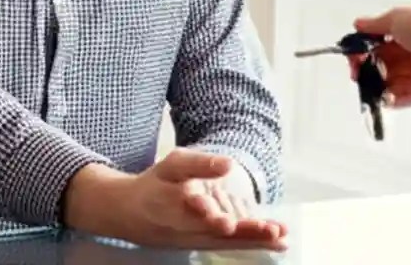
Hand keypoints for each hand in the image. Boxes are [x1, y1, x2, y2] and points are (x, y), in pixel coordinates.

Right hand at [63, 148, 287, 250]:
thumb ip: (200, 164)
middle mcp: (182, 227)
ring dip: (254, 242)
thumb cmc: (154, 184)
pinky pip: (227, 247)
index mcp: (170, 203)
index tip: (227, 222)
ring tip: (281, 238)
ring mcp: (191, 240)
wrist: (129, 214)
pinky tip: (277, 242)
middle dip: (242, 233)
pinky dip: (252, 245)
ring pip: (224, 243)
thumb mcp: (172, 165)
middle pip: (213, 232)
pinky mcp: (200, 245)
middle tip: (269, 231)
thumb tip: (229, 164)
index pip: (191, 210)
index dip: (209, 216)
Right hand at [348, 5, 410, 106]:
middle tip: (356, 70)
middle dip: (367, 67)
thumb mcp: (397, 18)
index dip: (365, 47)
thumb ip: (375, 24)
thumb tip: (358, 24)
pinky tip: (379, 97)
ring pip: (390, 81)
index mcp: (410, 32)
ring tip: (366, 83)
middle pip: (383, 62)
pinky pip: (402, 98)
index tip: (353, 53)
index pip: (381, 41)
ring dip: (376, 83)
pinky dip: (389, 99)